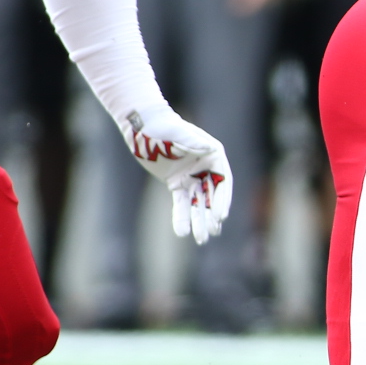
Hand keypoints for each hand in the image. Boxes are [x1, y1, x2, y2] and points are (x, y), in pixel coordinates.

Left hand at [119, 105, 232, 243]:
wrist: (142, 127)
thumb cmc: (160, 125)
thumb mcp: (176, 130)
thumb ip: (193, 140)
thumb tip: (209, 148)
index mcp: (212, 154)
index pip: (223, 181)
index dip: (223, 199)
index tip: (220, 216)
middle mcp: (206, 167)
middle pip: (212, 195)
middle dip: (211, 216)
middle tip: (211, 233)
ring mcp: (192, 176)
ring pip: (198, 202)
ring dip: (199, 221)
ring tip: (202, 240)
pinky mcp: (177, 183)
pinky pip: (181, 203)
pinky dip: (181, 217)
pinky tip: (183, 232)